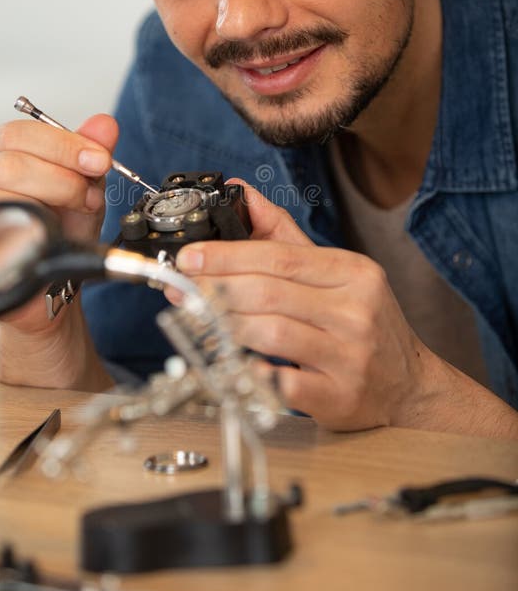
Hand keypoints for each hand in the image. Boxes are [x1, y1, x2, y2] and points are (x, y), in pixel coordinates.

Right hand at [0, 114, 118, 335]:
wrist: (54, 281)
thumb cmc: (60, 230)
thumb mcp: (83, 185)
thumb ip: (91, 152)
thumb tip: (105, 125)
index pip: (19, 132)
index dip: (64, 144)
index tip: (99, 159)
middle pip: (11, 157)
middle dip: (63, 174)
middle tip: (91, 193)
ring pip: (4, 182)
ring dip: (54, 196)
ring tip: (78, 212)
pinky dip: (34, 221)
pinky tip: (51, 229)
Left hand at [171, 180, 434, 430]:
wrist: (410, 388)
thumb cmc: (362, 326)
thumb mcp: (335, 273)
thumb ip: (283, 236)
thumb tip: (241, 193)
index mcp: (352, 272)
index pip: (279, 257)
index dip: (226, 256)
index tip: (189, 257)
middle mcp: (355, 310)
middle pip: (269, 293)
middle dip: (214, 290)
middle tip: (180, 289)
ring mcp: (349, 356)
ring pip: (271, 333)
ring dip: (224, 326)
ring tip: (196, 321)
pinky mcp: (339, 396)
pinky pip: (284, 383)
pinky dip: (253, 372)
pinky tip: (233, 363)